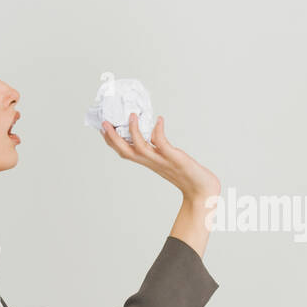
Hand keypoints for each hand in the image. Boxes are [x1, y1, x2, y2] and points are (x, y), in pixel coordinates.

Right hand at [100, 116, 220, 203]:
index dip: (112, 141)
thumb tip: (155, 132)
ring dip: (134, 132)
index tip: (104, 129)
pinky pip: (163, 144)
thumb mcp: (169, 158)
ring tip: (131, 115)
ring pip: (140, 148)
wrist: (203, 190)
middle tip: (104, 123)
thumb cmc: (189, 175)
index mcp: (149, 162)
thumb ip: (160, 147)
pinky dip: (158, 131)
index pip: (125, 152)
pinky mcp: (175, 158)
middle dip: (113, 138)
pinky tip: (159, 120)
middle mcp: (152, 162)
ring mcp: (163, 160)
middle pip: (126, 151)